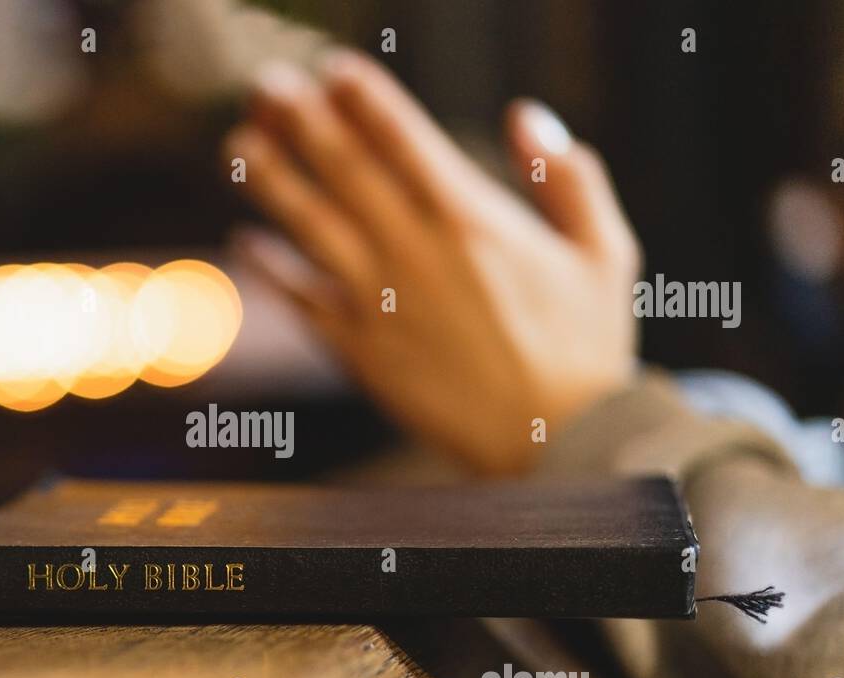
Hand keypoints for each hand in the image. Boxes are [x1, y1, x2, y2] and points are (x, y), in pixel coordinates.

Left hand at [225, 50, 640, 473]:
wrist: (560, 445)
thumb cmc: (588, 347)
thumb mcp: (605, 251)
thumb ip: (568, 176)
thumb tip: (524, 114)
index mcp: (474, 219)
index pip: (405, 139)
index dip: (364, 98)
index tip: (334, 66)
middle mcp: (418, 254)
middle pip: (346, 171)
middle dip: (302, 121)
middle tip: (265, 84)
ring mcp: (383, 304)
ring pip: (313, 229)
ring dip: (272, 183)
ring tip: (238, 145)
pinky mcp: (364, 353)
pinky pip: (305, 302)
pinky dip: (273, 270)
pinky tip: (248, 241)